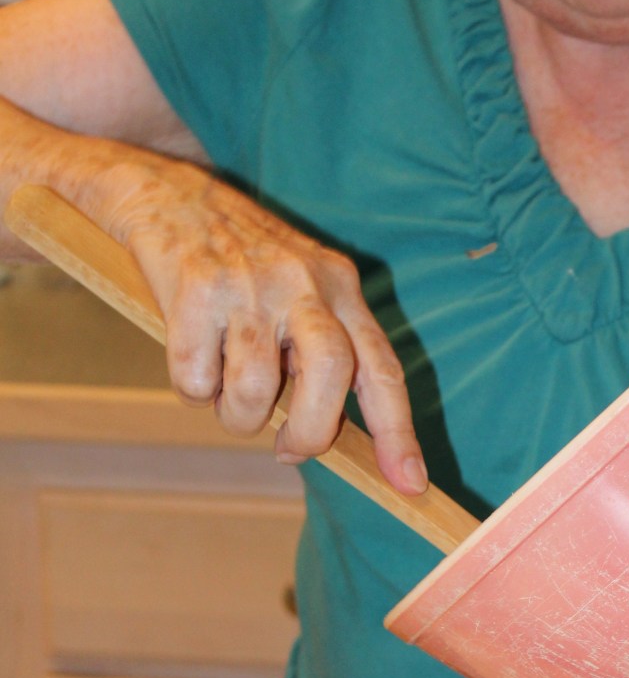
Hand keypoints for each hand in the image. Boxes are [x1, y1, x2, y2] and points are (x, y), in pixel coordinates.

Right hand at [98, 156, 426, 493]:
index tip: (411, 484)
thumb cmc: (243, 261)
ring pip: (254, 390)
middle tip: (287, 451)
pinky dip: (191, 389)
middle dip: (311, 433)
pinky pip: (195, 378)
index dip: (399, 430)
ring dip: (237, 415)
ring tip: (227, 394)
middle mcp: (303, 281)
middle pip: (330, 375)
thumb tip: (322, 443)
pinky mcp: (193, 288)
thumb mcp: (302, 288)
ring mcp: (248, 284)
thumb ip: (323, 353)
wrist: (168, 193)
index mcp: (340, 286)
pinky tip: (194, 358)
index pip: (382, 367)